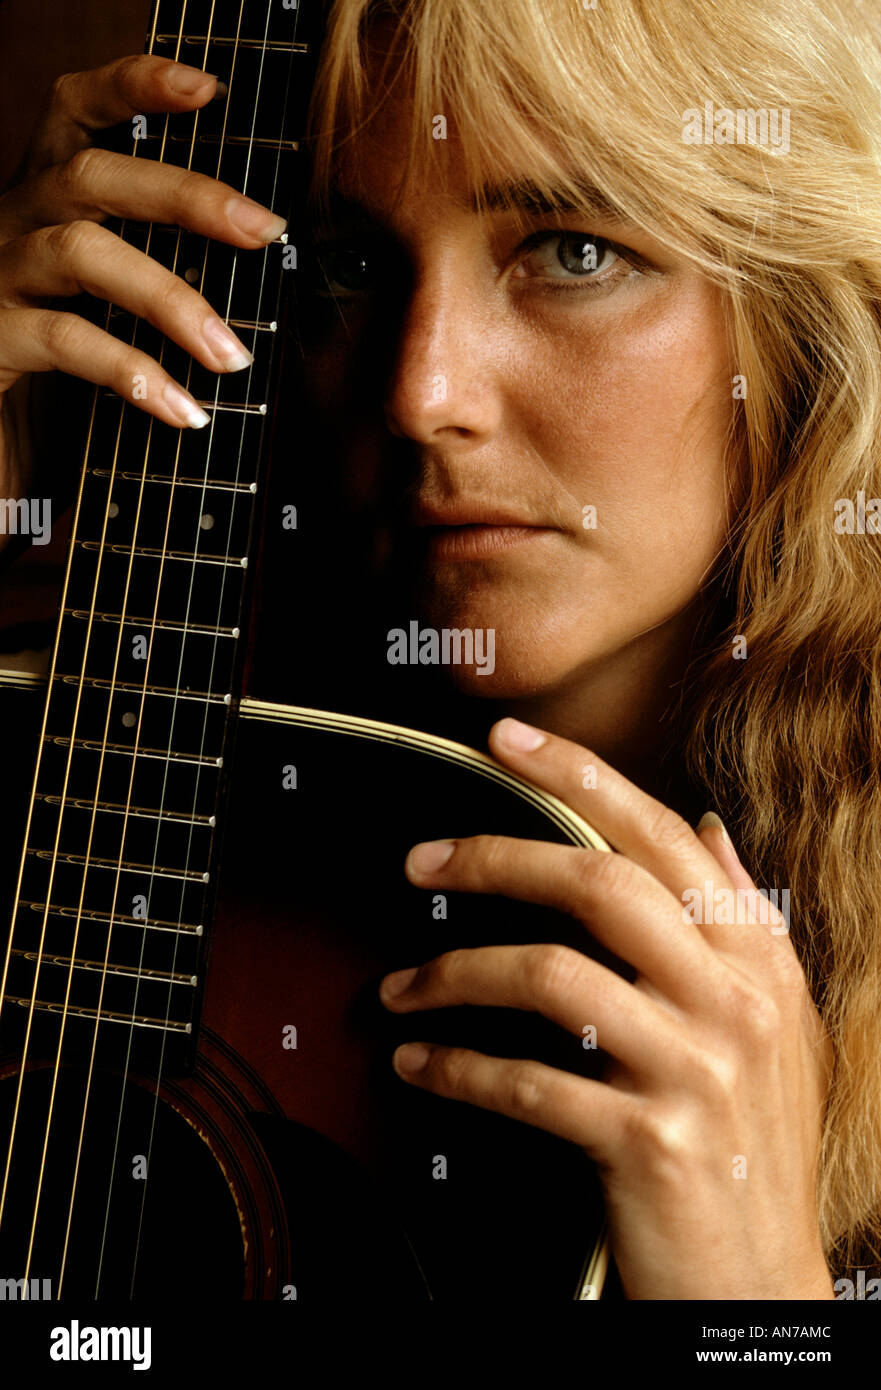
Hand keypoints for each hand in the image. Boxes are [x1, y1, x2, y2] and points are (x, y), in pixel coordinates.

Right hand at [0, 54, 286, 515]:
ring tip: (231, 355)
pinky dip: (133, 372)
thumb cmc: (52, 343)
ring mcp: (1, 274)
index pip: (76, 111)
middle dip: (184, 195)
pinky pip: (67, 342)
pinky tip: (182, 408)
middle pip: (90, 176)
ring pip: (81, 254)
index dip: (134, 87)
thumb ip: (157, 259)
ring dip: (170, 301)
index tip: (208, 89)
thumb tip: (258, 252)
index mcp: (45, 194)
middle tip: (263, 229)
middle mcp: (15, 219)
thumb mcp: (101, 289)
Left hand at [380, 716, 833, 1299]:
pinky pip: (527, 1083)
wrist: (760, 1284)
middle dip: (495, 858)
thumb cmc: (755, 1143)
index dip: (580, 777)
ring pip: (550, 976)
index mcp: (756, 958)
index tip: (507, 741)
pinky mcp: (647, 1142)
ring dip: (455, 973)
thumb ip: (744, 917)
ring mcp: (693, 1071)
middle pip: (599, 886)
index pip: (661, 837)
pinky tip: (422, 1065)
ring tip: (403, 987)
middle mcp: (732, 1002)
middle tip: (421, 860)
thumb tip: (709, 827)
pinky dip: (457, 1068)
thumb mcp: (777, 1019)